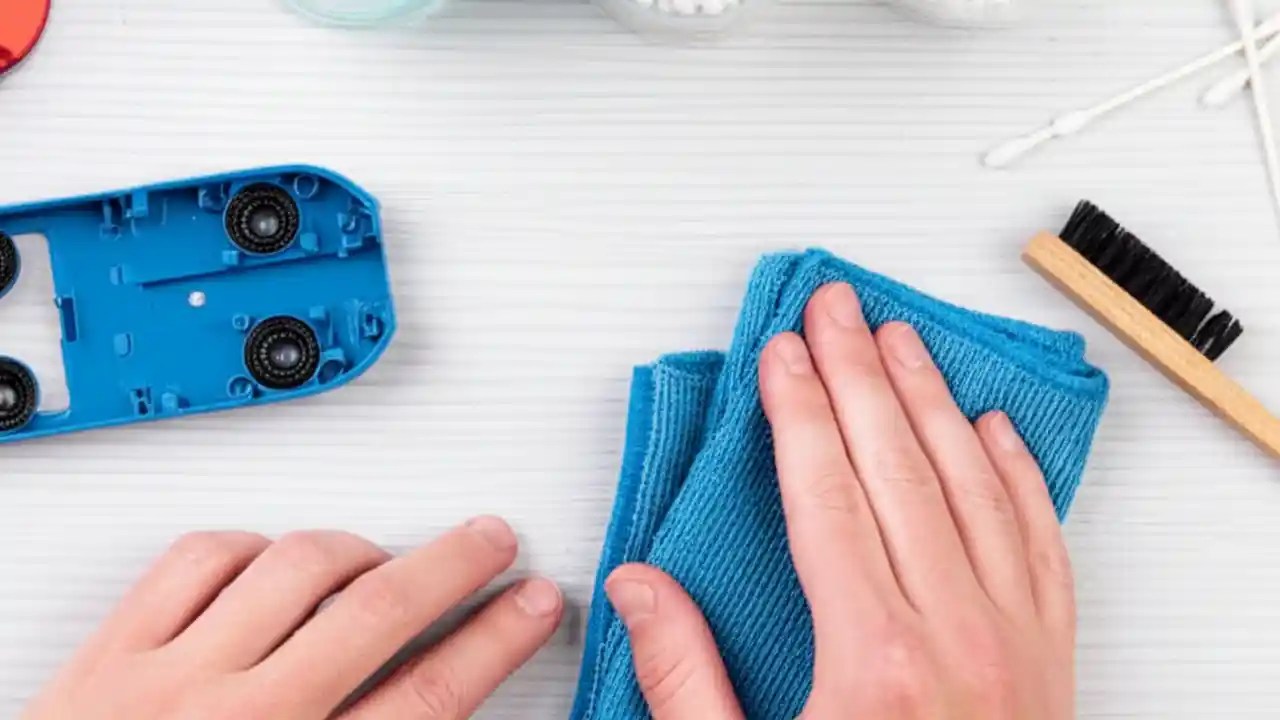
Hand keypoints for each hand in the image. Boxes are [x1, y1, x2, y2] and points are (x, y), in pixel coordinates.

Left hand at [23, 517, 562, 719]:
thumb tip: (429, 709)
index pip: (428, 695)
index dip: (493, 641)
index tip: (529, 606)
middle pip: (377, 614)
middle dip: (453, 565)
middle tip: (489, 543)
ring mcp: (169, 683)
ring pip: (294, 568)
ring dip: (358, 549)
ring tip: (381, 555)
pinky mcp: (107, 657)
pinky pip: (198, 559)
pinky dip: (251, 546)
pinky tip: (271, 558)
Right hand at [606, 282, 1075, 718]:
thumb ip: (685, 677)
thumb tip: (637, 586)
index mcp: (874, 659)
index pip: (827, 490)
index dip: (798, 408)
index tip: (781, 352)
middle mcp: (957, 632)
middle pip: (899, 463)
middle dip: (859, 371)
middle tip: (837, 307)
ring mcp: (1016, 638)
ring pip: (975, 482)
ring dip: (934, 399)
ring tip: (904, 340)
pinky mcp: (1052, 655)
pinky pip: (1043, 539)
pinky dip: (1021, 473)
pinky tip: (998, 430)